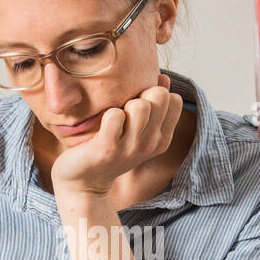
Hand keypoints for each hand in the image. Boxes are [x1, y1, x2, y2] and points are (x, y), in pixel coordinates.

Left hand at [50, 72, 183, 197]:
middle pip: (159, 96)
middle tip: (124, 109)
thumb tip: (164, 77)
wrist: (84, 182)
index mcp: (162, 138)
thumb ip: (153, 103)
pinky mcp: (107, 149)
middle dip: (141, 94)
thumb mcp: (138, 129)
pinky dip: (106, 114)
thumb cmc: (110, 147)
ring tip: (112, 118)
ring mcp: (130, 148)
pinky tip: (100, 126)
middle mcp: (151, 144)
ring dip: (123, 104)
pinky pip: (114, 115)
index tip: (139, 105)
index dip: (156, 94)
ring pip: (140, 105)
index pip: (175, 99)